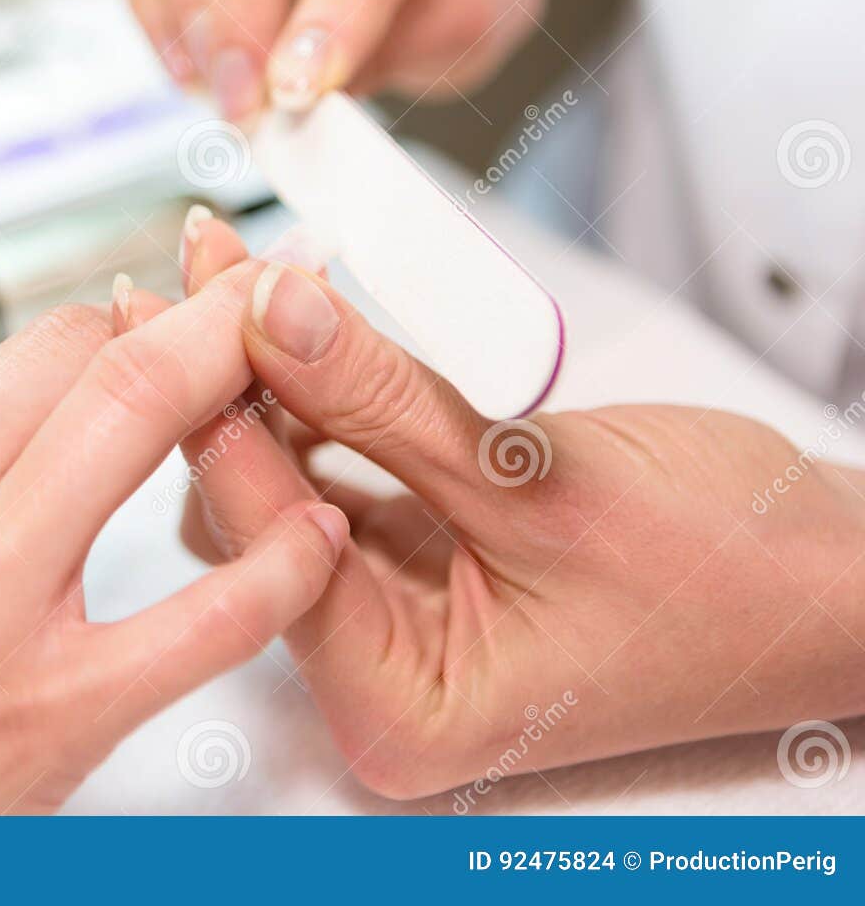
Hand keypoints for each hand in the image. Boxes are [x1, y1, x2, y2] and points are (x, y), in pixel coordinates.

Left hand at [123, 212, 864, 799]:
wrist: (836, 576)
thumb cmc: (734, 569)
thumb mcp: (541, 477)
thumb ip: (386, 397)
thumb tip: (267, 307)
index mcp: (400, 704)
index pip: (267, 540)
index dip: (213, 407)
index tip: (168, 296)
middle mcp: (381, 671)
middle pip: (257, 514)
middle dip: (231, 384)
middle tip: (210, 263)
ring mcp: (397, 611)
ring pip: (285, 488)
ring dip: (270, 383)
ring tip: (251, 277)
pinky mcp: (419, 554)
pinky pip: (340, 467)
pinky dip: (324, 396)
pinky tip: (305, 323)